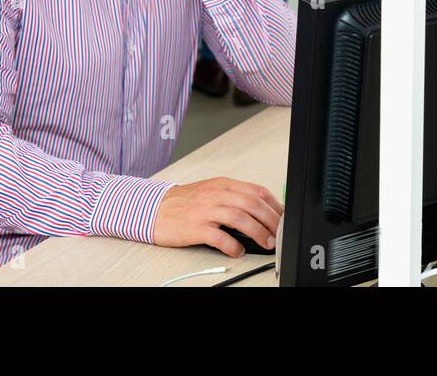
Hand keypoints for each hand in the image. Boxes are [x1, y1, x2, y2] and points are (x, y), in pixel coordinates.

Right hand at [152, 177, 283, 255]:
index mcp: (223, 184)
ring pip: (239, 218)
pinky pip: (218, 236)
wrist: (153, 209)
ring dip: (258, 232)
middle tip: (279, 233)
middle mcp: (216, 194)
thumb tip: (260, 211)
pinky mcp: (195, 227)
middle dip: (271, 220)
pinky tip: (238, 251)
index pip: (256, 191)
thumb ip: (234, 198)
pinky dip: (232, 245)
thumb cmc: (184, 202)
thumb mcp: (211, 191)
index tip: (283, 217)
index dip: (274, 205)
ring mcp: (205, 210)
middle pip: (252, 204)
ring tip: (266, 243)